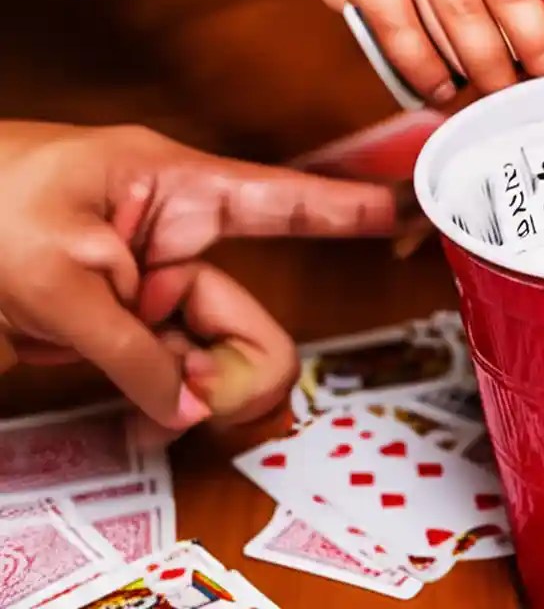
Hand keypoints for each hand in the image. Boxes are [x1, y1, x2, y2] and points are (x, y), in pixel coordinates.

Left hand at [0, 122, 395, 429]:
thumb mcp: (56, 278)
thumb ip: (131, 349)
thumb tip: (189, 406)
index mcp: (177, 194)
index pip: (285, 201)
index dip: (352, 210)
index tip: (413, 207)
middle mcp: (177, 241)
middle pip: (253, 320)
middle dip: (235, 372)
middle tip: (200, 407)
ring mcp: (153, 287)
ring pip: (217, 359)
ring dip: (193, 400)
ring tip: (145, 422)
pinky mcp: (128, 324)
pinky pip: (175, 377)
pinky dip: (165, 407)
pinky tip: (141, 424)